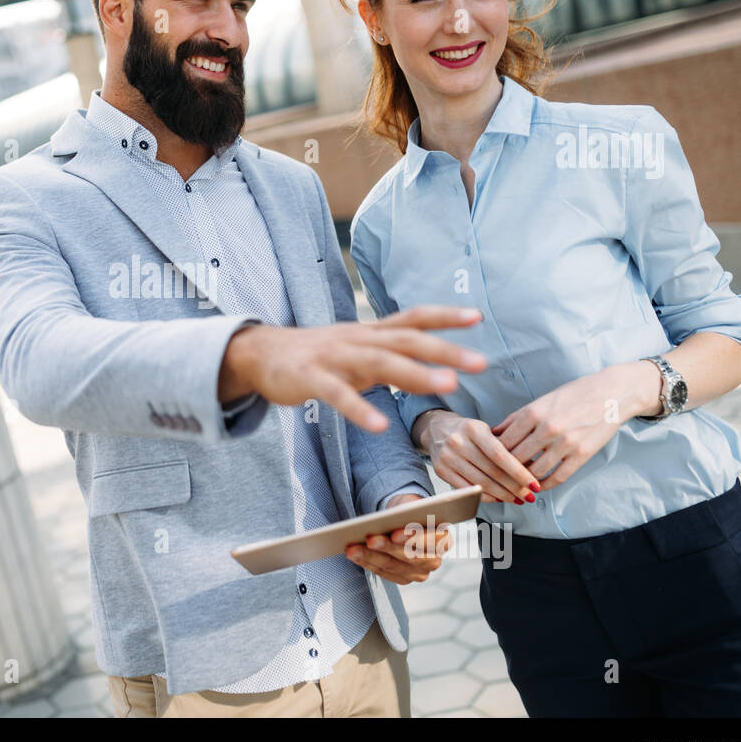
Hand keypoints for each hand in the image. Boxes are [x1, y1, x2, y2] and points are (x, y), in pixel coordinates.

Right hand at [219, 306, 486, 433]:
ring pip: (379, 362)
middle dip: (444, 350)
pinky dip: (360, 409)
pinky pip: (338, 395)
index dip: (444, 316)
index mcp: (369, 332)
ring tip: (447, 385)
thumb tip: (434, 365)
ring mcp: (334, 357)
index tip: (477, 317)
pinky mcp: (311, 379)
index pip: (412, 318)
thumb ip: (391, 354)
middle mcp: (357, 339)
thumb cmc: (316, 355)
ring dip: (415, 373)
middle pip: (405, 340)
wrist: (260, 353)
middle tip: (480, 363)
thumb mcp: (357, 348)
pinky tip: (380, 425)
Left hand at [345, 501, 449, 583]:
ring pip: (393, 566)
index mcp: (444, 539)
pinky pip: (384, 573)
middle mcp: (435, 560)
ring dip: (371, 557)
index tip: (395, 534)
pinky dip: (367, 563)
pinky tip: (354, 555)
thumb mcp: (411, 504)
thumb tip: (396, 516)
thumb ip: (409, 509)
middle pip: (409, 556)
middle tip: (369, 540)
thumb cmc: (408, 511)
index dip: (413, 537)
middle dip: (387, 548)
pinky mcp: (404, 579)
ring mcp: (420, 573)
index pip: (431, 540)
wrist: (404, 521)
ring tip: (353, 548)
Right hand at [418, 410, 537, 503]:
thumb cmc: (466, 431)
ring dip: (503, 495)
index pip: (500, 455)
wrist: (436, 429)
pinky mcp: (440, 471)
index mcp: (473, 429)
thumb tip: (528, 470)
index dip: (519, 472)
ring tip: (517, 499)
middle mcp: (458, 442)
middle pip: (492, 472)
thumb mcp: (485, 429)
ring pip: (481, 484)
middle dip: (515, 487)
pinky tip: (498, 498)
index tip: (534, 483)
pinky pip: (467, 490)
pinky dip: (486, 497)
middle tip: (529, 495)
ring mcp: (447, 458)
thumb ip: (503, 447)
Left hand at [491, 361, 660, 489]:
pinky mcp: (582, 454)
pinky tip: (538, 486)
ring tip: (517, 482)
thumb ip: (517, 418)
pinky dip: (544, 485)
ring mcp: (566, 443)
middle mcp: (547, 429)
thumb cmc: (573, 394)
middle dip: (505, 470)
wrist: (612, 393)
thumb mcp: (541, 400)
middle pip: (515, 459)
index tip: (488, 462)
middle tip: (498, 477)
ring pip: (535, 471)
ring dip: (524, 480)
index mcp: (533, 413)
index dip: (492, 455)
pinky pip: (557, 477)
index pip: (503, 442)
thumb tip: (493, 434)